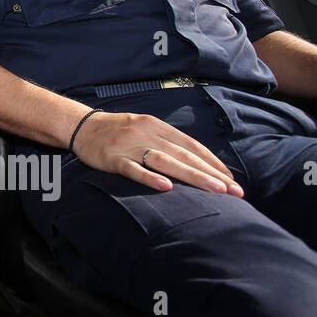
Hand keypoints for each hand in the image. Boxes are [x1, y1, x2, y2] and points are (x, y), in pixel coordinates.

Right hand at [73, 111, 244, 196]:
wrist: (82, 126)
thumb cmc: (119, 131)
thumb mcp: (146, 129)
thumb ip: (169, 143)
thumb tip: (199, 162)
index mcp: (157, 126)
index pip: (192, 145)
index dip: (213, 162)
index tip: (231, 180)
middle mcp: (146, 134)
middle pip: (184, 154)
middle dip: (211, 173)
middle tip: (233, 191)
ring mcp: (129, 146)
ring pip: (165, 161)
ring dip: (192, 176)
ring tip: (214, 189)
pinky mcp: (112, 158)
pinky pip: (133, 169)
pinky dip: (150, 178)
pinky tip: (166, 187)